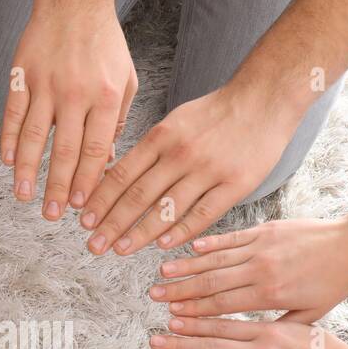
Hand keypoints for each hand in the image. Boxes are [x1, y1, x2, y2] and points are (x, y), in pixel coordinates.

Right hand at [2, 5, 135, 219]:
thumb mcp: (126, 78)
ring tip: (24, 196)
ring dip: (29, 172)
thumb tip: (107, 159)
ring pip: (35, 138)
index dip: (86, 182)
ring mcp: (47, 85)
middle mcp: (77, 94)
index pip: (96, 150)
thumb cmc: (104, 40)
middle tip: (50, 215)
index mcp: (107, 97)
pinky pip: (14, 115)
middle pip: (66, 151)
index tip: (78, 205)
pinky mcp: (22, 75)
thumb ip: (119, 119)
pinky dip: (11, 141)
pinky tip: (9, 162)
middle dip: (57, 188)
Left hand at [81, 82, 297, 255]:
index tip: (83, 220)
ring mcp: (207, 170)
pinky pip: (202, 214)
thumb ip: (150, 149)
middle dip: (111, 223)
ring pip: (165, 209)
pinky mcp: (234, 185)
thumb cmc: (216, 113)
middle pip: (137, 196)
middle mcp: (180, 154)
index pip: (122, 174)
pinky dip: (180, 232)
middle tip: (93, 244)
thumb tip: (119, 176)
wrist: (264, 98)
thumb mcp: (175, 121)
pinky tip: (162, 246)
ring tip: (119, 249)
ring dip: (139, 233)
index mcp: (162, 137)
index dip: (100, 200)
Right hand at [151, 219, 347, 322]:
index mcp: (270, 294)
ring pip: (216, 259)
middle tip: (155, 297)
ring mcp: (262, 247)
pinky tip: (191, 248)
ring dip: (187, 266)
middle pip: (211, 282)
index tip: (172, 317)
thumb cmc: (333, 283)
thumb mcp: (310, 315)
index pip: (222, 305)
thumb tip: (252, 339)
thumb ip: (278, 325)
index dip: (194, 312)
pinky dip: (210, 244)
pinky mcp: (266, 229)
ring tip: (163, 274)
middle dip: (180, 291)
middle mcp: (261, 269)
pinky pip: (232, 238)